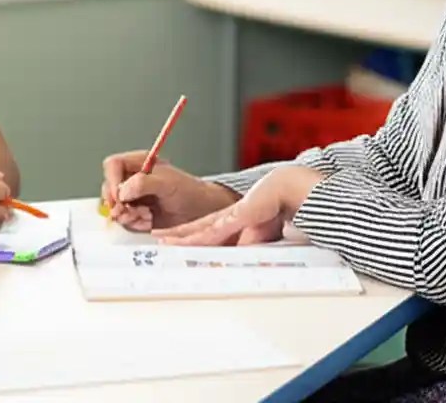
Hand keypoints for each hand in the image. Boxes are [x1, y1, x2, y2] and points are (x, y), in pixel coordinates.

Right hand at [100, 150, 238, 231]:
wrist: (202, 214)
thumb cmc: (190, 193)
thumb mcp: (167, 183)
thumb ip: (143, 183)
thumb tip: (122, 191)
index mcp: (139, 164)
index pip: (113, 165)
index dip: (112, 180)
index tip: (120, 196)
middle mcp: (133, 179)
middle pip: (109, 187)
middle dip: (118, 202)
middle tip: (129, 210)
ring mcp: (133, 198)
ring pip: (113, 206)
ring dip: (126, 214)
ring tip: (145, 215)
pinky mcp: (136, 214)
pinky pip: (123, 220)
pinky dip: (133, 223)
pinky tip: (148, 222)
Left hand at [154, 166, 325, 245]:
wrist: (287, 189)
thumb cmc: (276, 208)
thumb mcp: (260, 233)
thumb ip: (248, 244)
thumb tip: (236, 257)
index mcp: (231, 220)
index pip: (204, 230)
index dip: (187, 235)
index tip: (172, 240)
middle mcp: (226, 217)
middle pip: (196, 229)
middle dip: (176, 235)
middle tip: (157, 238)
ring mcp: (230, 217)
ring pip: (200, 230)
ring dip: (181, 236)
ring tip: (162, 240)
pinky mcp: (237, 216)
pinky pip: (214, 231)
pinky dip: (198, 238)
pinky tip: (184, 240)